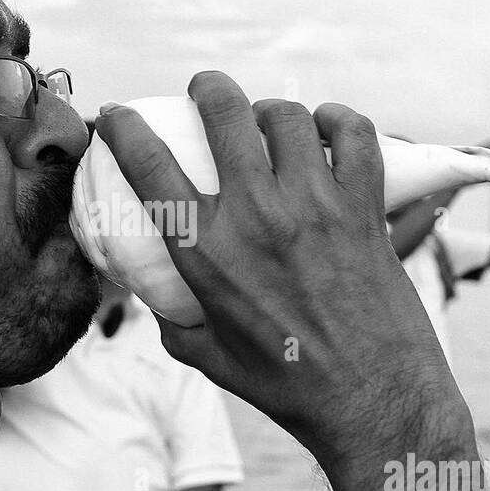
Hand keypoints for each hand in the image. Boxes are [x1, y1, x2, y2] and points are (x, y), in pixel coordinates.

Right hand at [95, 71, 470, 464]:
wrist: (372, 402)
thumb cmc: (287, 387)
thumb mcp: (207, 359)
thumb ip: (174, 322)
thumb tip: (159, 299)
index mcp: (206, 251)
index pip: (150, 164)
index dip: (124, 128)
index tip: (117, 115)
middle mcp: (256, 215)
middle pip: (223, 112)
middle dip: (205, 88)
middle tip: (202, 90)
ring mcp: (315, 205)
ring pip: (287, 116)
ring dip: (270, 110)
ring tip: (267, 122)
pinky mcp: (363, 207)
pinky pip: (355, 135)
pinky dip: (339, 122)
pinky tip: (328, 132)